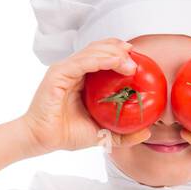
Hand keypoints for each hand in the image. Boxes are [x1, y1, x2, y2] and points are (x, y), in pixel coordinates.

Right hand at [19, 38, 152, 153]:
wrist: (43, 140)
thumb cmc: (68, 134)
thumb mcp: (104, 134)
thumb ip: (124, 133)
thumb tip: (147, 131)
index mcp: (84, 78)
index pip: (103, 57)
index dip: (120, 53)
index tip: (138, 58)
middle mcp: (74, 70)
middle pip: (99, 49)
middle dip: (119, 49)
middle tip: (136, 56)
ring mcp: (66, 70)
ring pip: (93, 52)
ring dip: (114, 53)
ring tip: (130, 63)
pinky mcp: (58, 74)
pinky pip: (82, 61)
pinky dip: (100, 59)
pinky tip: (116, 62)